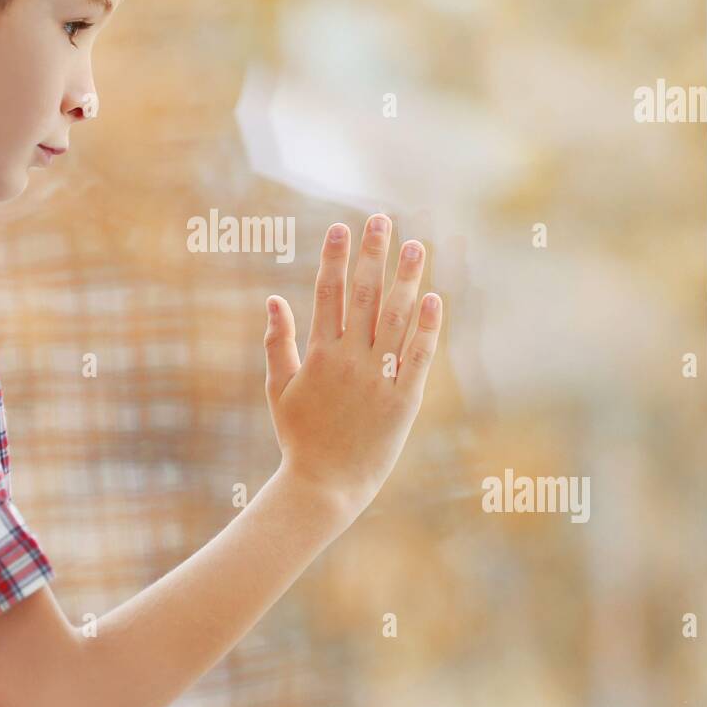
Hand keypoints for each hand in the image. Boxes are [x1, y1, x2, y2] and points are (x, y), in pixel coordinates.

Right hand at [263, 214, 442, 519]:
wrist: (326, 486)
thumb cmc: (299, 438)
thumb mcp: (278, 389)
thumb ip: (277, 343)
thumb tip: (272, 299)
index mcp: (318, 355)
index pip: (328, 294)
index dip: (334, 259)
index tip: (340, 228)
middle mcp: (349, 361)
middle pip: (364, 296)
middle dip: (373, 255)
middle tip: (382, 220)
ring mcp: (378, 379)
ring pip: (395, 319)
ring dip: (406, 279)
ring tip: (416, 246)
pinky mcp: (403, 399)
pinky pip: (418, 356)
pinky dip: (427, 327)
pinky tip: (434, 298)